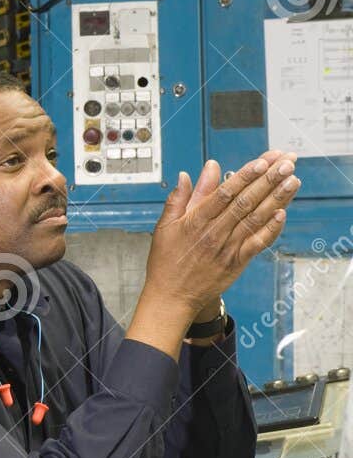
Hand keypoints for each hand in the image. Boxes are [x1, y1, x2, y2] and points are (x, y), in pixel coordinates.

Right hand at [128, 152, 299, 356]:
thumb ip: (179, 199)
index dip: (245, 175)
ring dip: (277, 198)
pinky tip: (283, 212)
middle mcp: (214, 233)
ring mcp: (227, 248)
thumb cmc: (165, 261)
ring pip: (256, 218)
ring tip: (293, 180)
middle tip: (286, 162)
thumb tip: (187, 174)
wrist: (171, 297)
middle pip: (245, 202)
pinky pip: (258, 243)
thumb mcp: (165, 226)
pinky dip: (272, 228)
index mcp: (195, 221)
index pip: (224, 192)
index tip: (262, 161)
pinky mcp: (237, 262)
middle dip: (268, 180)